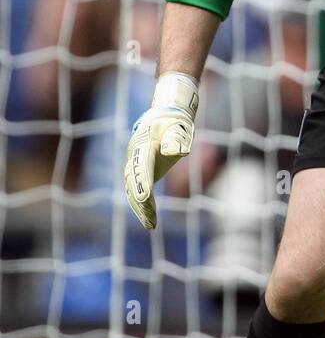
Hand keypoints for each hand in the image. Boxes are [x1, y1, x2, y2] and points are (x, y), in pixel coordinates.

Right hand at [124, 73, 198, 229]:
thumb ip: (176, 139)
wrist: (165, 113)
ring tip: (150, 224)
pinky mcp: (139, 168)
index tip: (145, 199)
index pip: (142, 167)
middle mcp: (135, 155)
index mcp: (144, 144)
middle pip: (134, 182)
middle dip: (140, 202)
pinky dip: (141, 203)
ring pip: (132, 187)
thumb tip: (176, 152)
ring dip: (140, 206)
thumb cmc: (174, 121)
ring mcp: (134, 162)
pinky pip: (136, 188)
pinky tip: (149, 217)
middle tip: (150, 221)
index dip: (143, 183)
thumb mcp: (178, 127)